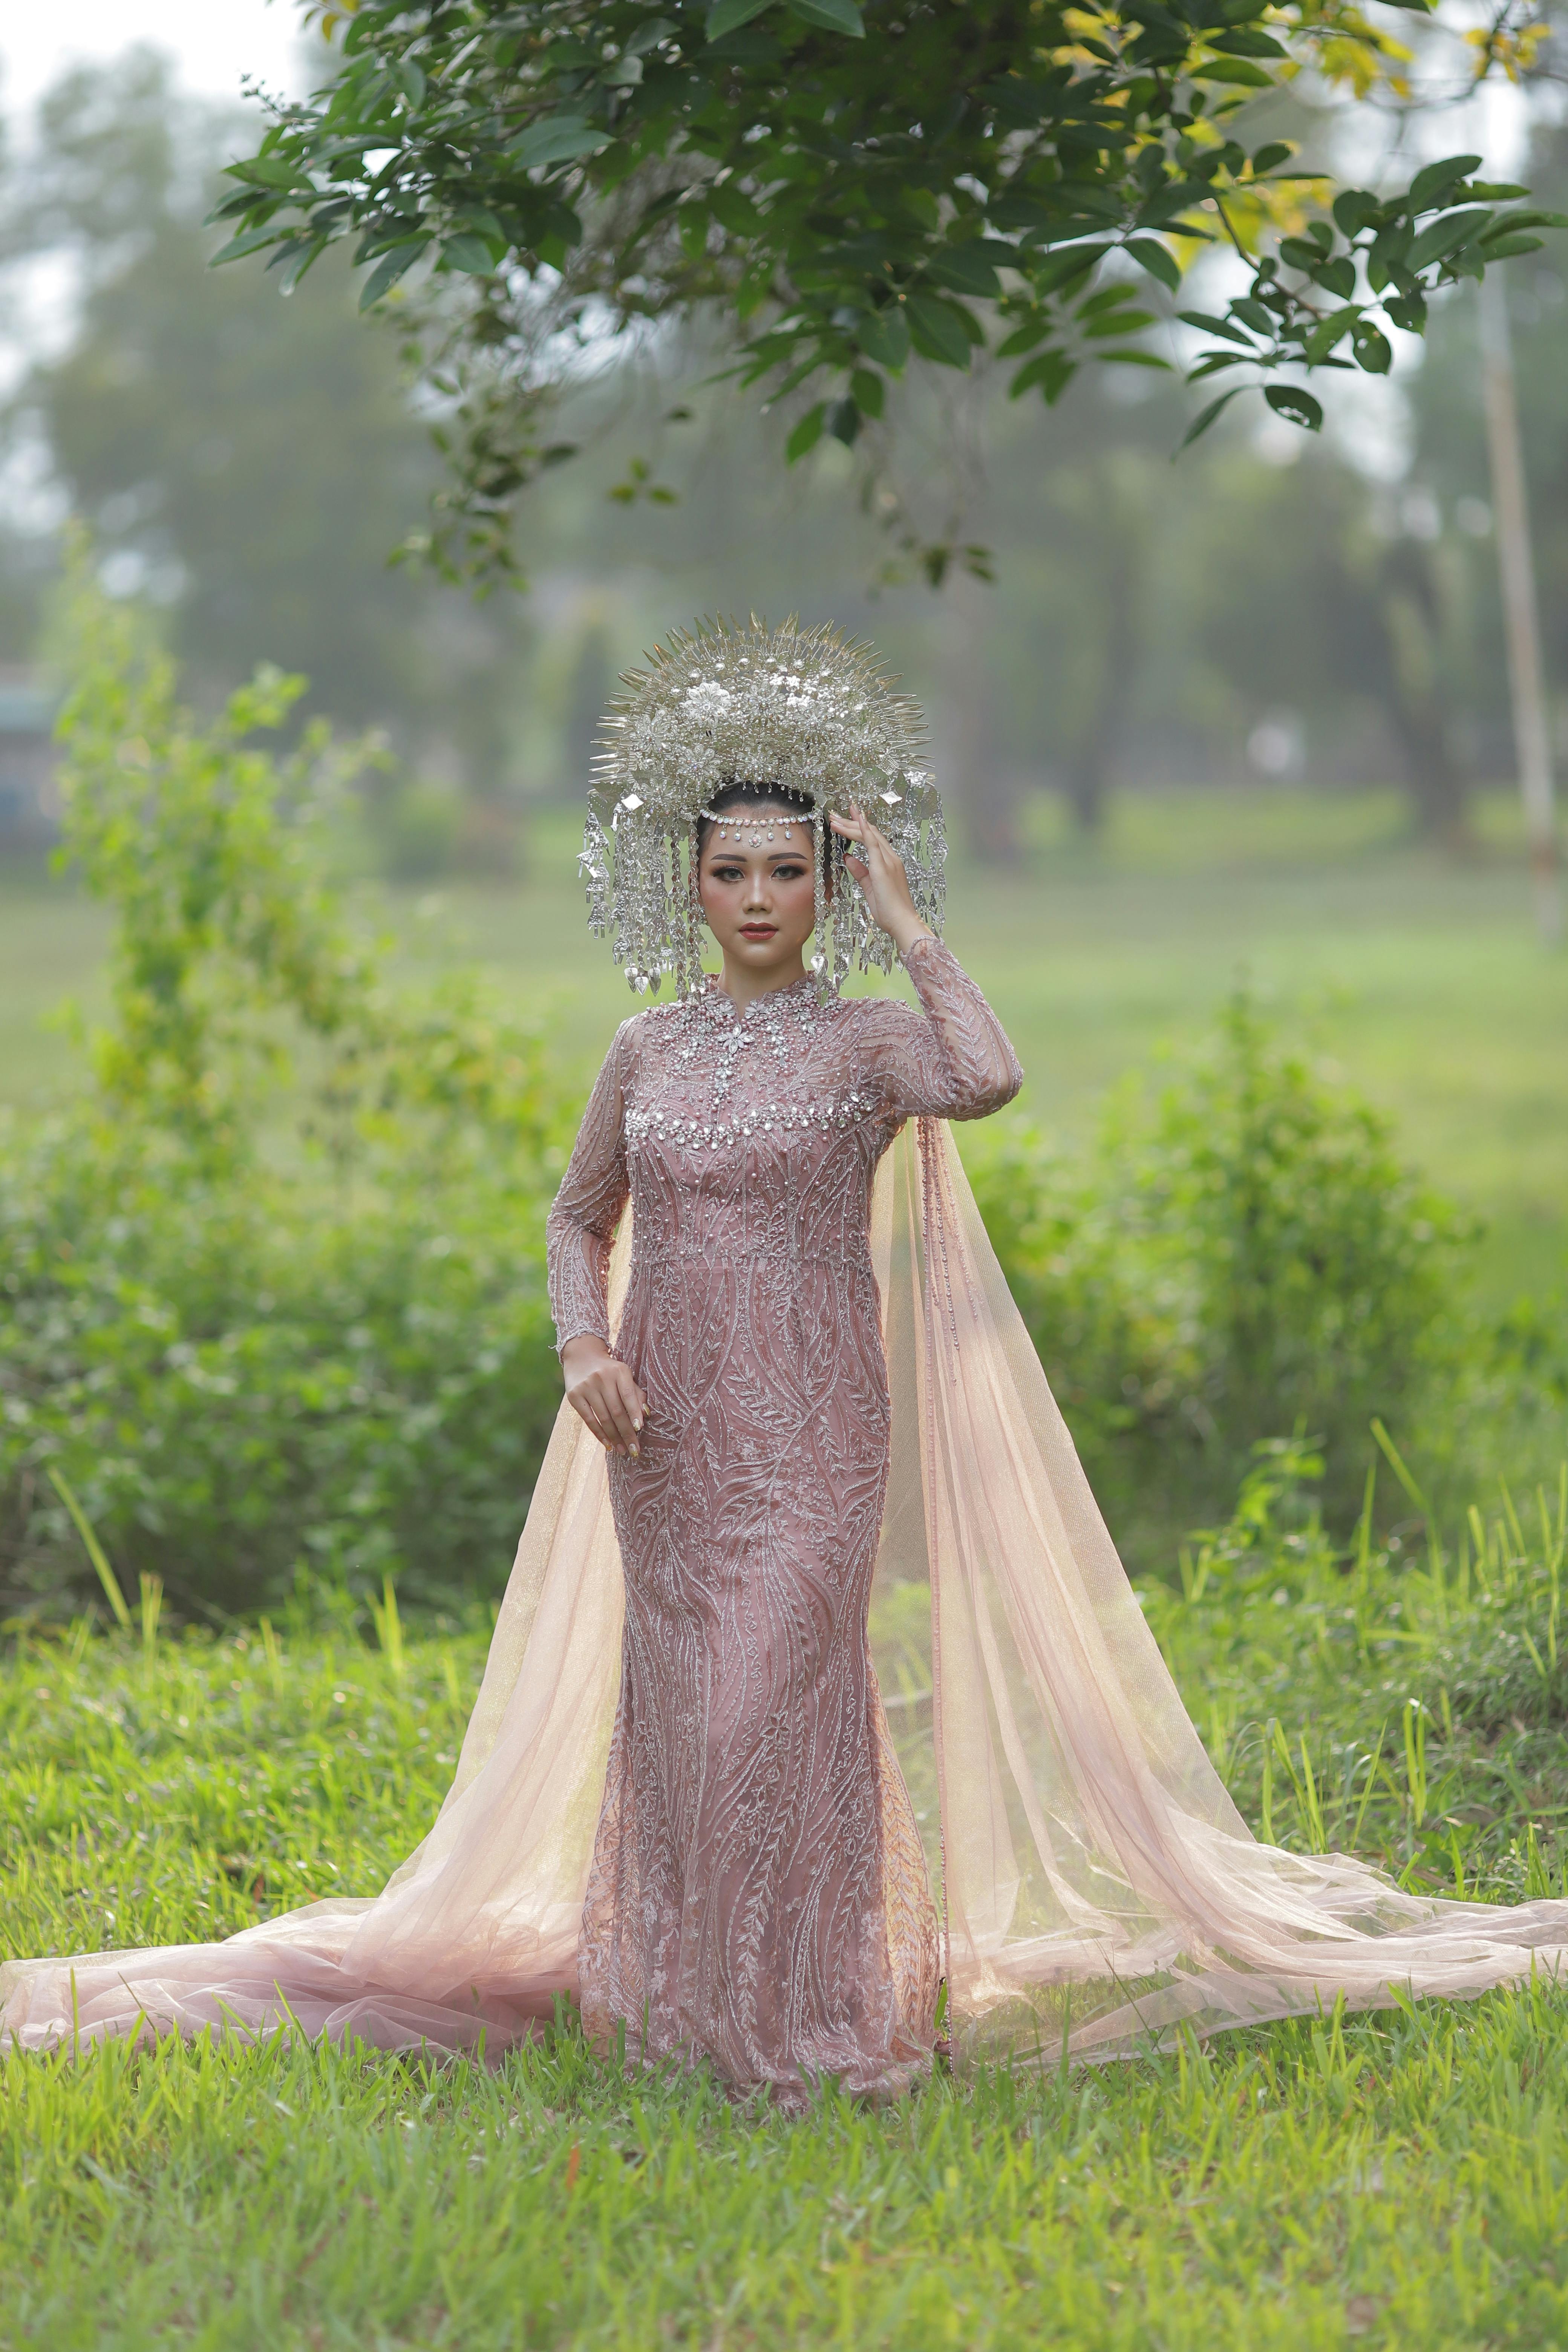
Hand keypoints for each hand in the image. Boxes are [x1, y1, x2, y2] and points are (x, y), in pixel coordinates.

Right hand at [561, 1335, 647, 1456]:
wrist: (582, 1356)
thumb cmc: (610, 1371)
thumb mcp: (625, 1376)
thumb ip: (636, 1394)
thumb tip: (646, 1415)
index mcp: (619, 1371)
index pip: (628, 1395)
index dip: (634, 1413)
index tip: (639, 1429)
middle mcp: (602, 1378)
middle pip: (616, 1410)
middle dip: (627, 1432)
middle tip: (634, 1450)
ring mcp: (587, 1386)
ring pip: (603, 1418)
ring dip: (614, 1437)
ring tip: (623, 1450)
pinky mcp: (574, 1396)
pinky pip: (589, 1419)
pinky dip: (599, 1434)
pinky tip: (608, 1445)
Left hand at [829, 806, 933, 955]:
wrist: (902, 922)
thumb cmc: (889, 911)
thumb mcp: (870, 888)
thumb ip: (860, 872)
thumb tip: (848, 858)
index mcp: (889, 863)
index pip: (873, 839)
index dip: (859, 826)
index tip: (847, 818)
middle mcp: (891, 858)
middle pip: (870, 833)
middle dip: (851, 822)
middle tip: (835, 814)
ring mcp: (889, 861)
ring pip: (869, 836)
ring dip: (852, 825)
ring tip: (835, 818)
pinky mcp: (884, 868)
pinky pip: (874, 845)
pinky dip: (865, 831)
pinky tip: (858, 820)